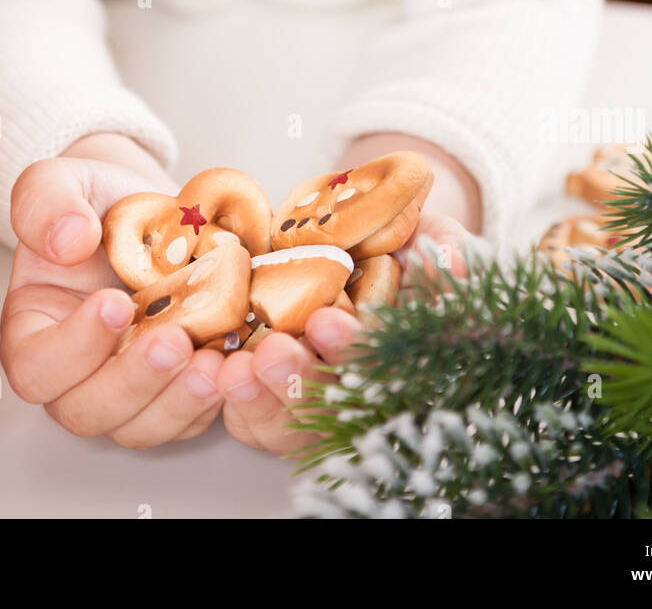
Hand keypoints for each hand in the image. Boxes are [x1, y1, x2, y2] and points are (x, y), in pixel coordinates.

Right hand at [0, 133, 227, 448]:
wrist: (147, 209)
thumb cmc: (96, 202)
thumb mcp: (59, 181)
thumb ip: (46, 203)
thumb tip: (67, 240)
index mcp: (34, 331)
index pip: (36, 367)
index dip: (72, 348)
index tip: (114, 303)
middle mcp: (75, 374)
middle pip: (89, 410)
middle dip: (134, 382)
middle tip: (174, 340)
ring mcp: (127, 389)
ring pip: (142, 425)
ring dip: (178, 403)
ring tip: (214, 363)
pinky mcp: (175, 389)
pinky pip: (190, 416)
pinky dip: (216, 399)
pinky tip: (237, 366)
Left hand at [215, 213, 486, 456]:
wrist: (357, 230)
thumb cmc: (408, 240)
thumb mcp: (436, 236)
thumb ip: (447, 253)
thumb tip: (447, 266)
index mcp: (399, 362)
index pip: (380, 373)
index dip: (355, 353)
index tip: (327, 321)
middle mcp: (352, 388)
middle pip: (324, 407)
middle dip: (297, 383)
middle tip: (271, 353)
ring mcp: (306, 390)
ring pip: (280, 421)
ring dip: (255, 397)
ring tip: (231, 368)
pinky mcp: (261, 382)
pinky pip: (241, 410)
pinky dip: (221, 392)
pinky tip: (204, 365)